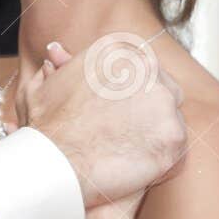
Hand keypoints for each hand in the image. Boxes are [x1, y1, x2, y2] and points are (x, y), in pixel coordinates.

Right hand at [22, 36, 186, 209]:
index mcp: (116, 51)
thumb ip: (57, 68)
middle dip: (151, 110)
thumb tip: (56, 54)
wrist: (56, 164)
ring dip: (158, 134)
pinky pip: (177, 146)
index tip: (122, 112)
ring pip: (172, 117)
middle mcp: (145, 68)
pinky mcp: (174, 134)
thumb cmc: (44, 130)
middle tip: (130, 134)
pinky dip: (163, 159)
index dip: (133, 93)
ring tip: (131, 154)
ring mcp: (163, 101)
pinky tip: (140, 167)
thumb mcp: (41, 88)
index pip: (142, 68)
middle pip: (164, 88)